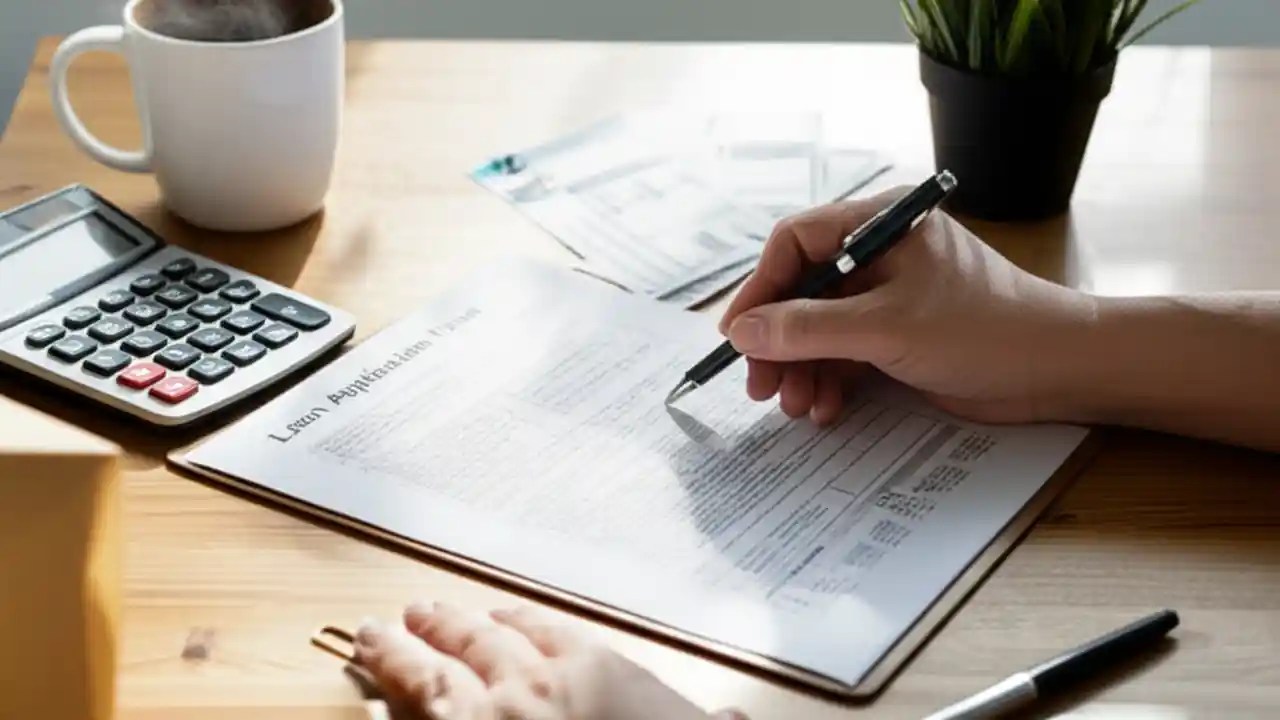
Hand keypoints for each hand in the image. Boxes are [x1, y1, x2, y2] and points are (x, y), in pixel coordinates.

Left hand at [355, 602, 747, 719]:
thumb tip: (734, 718)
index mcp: (595, 673)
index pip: (548, 632)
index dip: (517, 620)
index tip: (497, 612)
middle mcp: (531, 686)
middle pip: (478, 641)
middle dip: (445, 624)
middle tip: (417, 610)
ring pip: (428, 675)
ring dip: (397, 653)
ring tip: (372, 635)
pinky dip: (386, 709)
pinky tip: (369, 701)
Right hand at [719, 188, 1096, 424]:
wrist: (1055, 370)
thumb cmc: (983, 329)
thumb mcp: (886, 328)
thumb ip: (809, 328)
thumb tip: (742, 332)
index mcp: (880, 224)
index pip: (795, 242)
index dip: (760, 288)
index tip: (737, 335)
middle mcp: (880, 253)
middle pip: (802, 291)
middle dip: (779, 341)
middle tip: (759, 386)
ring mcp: (889, 296)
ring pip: (820, 328)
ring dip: (802, 369)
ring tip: (796, 406)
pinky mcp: (899, 335)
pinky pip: (845, 352)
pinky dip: (830, 380)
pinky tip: (825, 409)